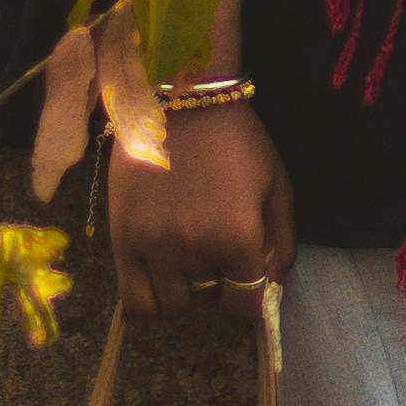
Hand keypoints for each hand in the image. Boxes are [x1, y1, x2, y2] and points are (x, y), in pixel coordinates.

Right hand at [106, 102, 294, 322]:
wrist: (178, 99)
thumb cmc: (235, 140)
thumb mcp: (276, 183)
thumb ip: (282, 239)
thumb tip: (272, 284)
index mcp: (238, 235)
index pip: (245, 302)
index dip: (246, 297)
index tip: (241, 282)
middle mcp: (196, 249)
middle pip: (207, 297)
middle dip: (213, 280)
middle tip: (210, 250)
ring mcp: (156, 247)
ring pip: (171, 305)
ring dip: (180, 290)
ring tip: (182, 259)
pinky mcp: (123, 240)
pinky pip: (133, 302)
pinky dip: (148, 304)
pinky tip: (156, 279)